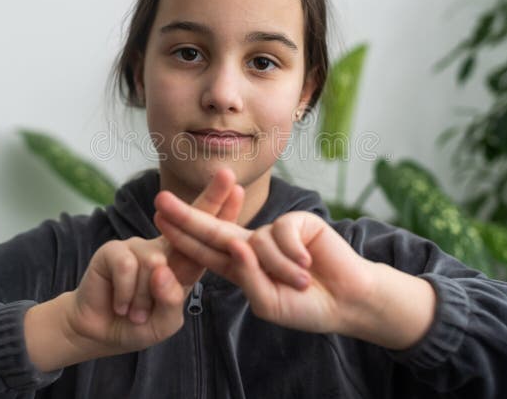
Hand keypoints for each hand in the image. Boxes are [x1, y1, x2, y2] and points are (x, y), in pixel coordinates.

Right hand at [66, 168, 244, 354]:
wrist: (100, 333)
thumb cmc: (138, 324)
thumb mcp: (165, 322)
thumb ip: (170, 300)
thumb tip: (160, 268)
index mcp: (183, 264)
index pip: (206, 238)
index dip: (222, 215)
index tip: (238, 190)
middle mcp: (164, 249)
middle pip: (190, 219)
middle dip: (211, 196)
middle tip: (227, 174)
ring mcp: (139, 246)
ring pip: (155, 265)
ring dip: (144, 299)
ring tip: (136, 314)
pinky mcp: (113, 249)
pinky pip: (127, 267)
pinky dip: (125, 295)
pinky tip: (120, 305)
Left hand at [154, 193, 371, 335]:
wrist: (347, 299)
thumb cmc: (307, 306)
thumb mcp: (269, 304)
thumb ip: (248, 279)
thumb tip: (236, 244)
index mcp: (240, 266)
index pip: (205, 250)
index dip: (182, 236)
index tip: (159, 221)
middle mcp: (252, 245)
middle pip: (214, 228)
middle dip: (187, 216)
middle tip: (160, 199)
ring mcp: (273, 232)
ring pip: (258, 243)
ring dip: (279, 268)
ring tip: (302, 281)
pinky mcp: (295, 222)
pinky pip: (282, 233)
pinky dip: (294, 253)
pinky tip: (309, 263)